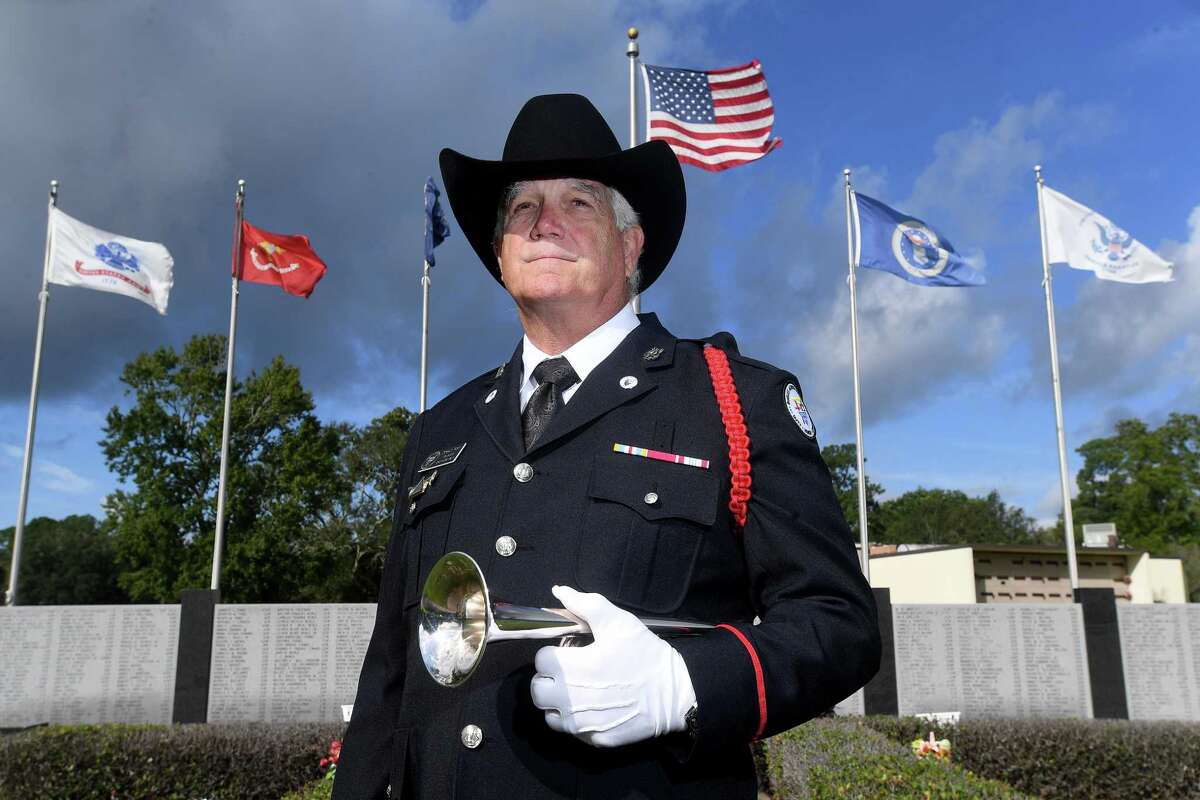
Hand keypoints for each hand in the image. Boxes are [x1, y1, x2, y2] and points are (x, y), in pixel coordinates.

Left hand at [530, 585, 696, 747]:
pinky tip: (597, 708)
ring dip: (559, 704)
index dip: (556, 653)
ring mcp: (582, 724)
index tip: (572, 653)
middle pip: (538, 691)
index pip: (541, 660)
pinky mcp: (595, 740)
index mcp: (571, 668)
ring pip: (550, 716)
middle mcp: (570, 699)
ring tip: (580, 692)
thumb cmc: (645, 654)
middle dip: (550, 680)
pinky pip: (574, 732)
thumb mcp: (617, 621)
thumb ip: (584, 604)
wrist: (676, 692)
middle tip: (571, 673)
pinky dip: (579, 721)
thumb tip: (559, 591)